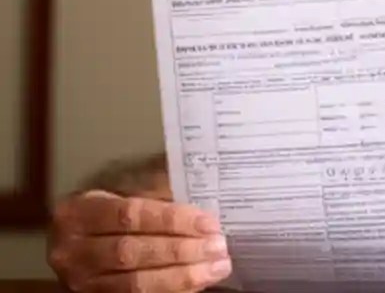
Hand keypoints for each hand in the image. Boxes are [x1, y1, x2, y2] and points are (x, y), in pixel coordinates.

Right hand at [46, 190, 231, 291]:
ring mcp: (82, 281)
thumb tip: (204, 199)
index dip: (172, 220)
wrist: (83, 243)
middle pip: (131, 251)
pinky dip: (173, 289)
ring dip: (183, 275)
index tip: (208, 222)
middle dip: (181, 250)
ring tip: (217, 265)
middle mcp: (72, 250)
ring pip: (136, 283)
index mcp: (78, 213)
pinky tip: (199, 281)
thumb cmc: (112, 213)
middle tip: (218, 245)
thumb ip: (157, 195)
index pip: (130, 215)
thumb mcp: (125, 194)